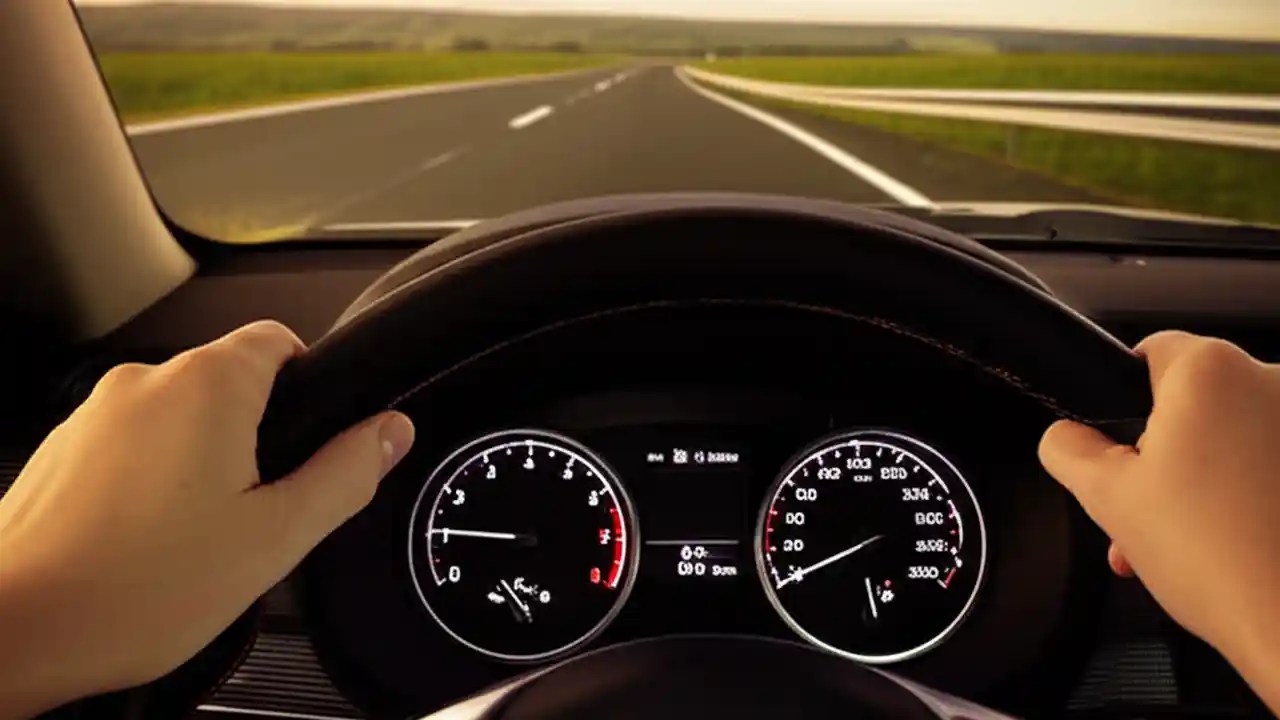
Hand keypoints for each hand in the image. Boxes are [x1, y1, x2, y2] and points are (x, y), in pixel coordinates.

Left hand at [0, 321, 414, 717]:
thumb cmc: (135, 588)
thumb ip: (345, 474)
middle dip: (257, 440)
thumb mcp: (276, 536)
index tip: (314, 436)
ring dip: (201, 466)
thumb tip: (391, 431)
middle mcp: (146, 384)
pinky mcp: (61, 452)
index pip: (280, 340)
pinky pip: (132, 449)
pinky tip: (150, 546)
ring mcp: (94, 416)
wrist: (16, 632)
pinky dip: (151, 485)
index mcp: (207, 387)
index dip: (311, 384)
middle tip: (258, 513)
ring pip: (179, 421)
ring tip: (197, 541)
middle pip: (231, 385)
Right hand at [1039, 331, 1279, 711]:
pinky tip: (1226, 541)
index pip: (1150, 353)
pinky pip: (1270, 462)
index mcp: (1212, 371)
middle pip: (1196, 402)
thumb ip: (1067, 449)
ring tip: (1180, 539)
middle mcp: (1274, 381)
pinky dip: (1249, 492)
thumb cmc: (1217, 558)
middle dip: (1162, 453)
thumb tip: (1063, 436)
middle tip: (1142, 507)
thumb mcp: (1104, 497)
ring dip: (1204, 478)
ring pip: (1237, 436)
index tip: (1117, 444)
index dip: (1123, 402)